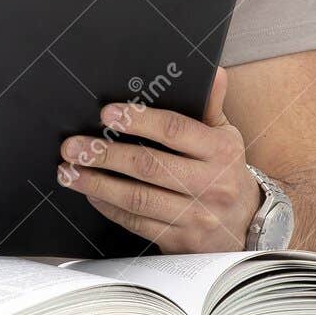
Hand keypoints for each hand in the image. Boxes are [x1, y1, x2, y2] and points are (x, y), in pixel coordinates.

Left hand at [56, 67, 263, 252]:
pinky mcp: (178, 241)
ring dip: (97, 184)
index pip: (175, 131)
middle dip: (105, 155)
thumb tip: (214, 73)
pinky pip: (136, 223)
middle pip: (149, 167)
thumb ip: (212, 106)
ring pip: (138, 199)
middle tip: (74, 146)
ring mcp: (194, 217)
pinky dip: (108, 207)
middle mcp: (210, 185)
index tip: (107, 113)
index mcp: (221, 153)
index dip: (139, 121)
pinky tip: (90, 193)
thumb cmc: (226, 172)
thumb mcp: (226, 138)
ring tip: (69, 170)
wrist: (246, 226)